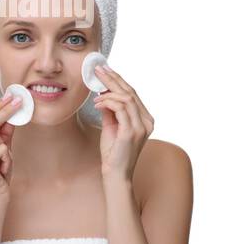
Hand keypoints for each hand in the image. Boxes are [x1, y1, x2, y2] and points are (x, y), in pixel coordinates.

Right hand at [0, 94, 18, 208]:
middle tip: (19, 99)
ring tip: (3, 163)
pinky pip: (1, 149)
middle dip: (5, 110)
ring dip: (6, 148)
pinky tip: (1, 169)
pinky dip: (7, 158)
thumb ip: (4, 136)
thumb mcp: (3, 152)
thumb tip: (11, 117)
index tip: (10, 96)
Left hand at [92, 65, 152, 183]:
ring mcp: (141, 126)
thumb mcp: (111, 127)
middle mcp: (147, 121)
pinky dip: (108, 103)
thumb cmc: (113, 152)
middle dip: (113, 79)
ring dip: (108, 93)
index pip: (132, 94)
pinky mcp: (131, 132)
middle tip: (98, 70)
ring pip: (127, 98)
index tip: (105, 70)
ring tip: (95, 95)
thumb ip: (111, 111)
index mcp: (145, 119)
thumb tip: (103, 95)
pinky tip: (97, 104)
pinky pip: (121, 109)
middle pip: (130, 92)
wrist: (115, 173)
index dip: (118, 80)